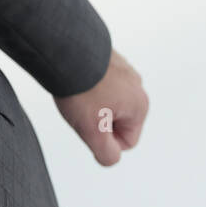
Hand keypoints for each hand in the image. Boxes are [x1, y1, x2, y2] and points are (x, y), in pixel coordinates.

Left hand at [54, 49, 147, 165]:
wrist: (65, 49)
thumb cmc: (81, 88)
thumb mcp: (93, 132)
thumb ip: (107, 154)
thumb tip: (111, 157)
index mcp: (140, 106)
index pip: (126, 142)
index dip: (104, 140)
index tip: (89, 124)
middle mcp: (138, 87)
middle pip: (116, 121)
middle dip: (97, 119)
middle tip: (82, 108)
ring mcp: (125, 70)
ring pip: (107, 102)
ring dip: (91, 102)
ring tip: (78, 93)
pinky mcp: (110, 59)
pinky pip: (100, 83)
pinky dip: (88, 85)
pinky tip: (77, 79)